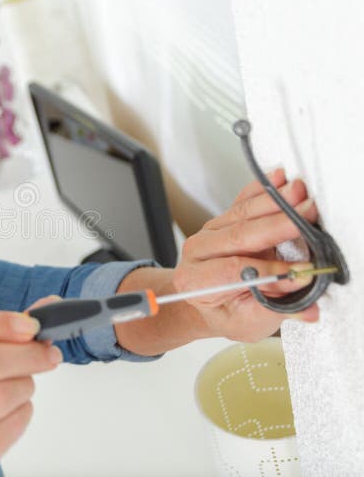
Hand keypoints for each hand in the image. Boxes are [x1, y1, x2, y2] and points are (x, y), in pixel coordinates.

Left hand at [173, 168, 319, 341]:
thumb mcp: (248, 322)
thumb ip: (275, 311)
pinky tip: (280, 180)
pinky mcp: (226, 218)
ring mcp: (211, 231)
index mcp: (195, 280)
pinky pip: (244, 200)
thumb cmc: (228, 312)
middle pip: (239, 234)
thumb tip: (306, 308)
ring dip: (275, 202)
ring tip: (300, 195)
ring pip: (243, 213)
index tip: (303, 271)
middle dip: (277, 225)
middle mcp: (199, 251)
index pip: (233, 270)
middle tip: (307, 218)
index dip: (269, 269)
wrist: (211, 301)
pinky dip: (263, 190)